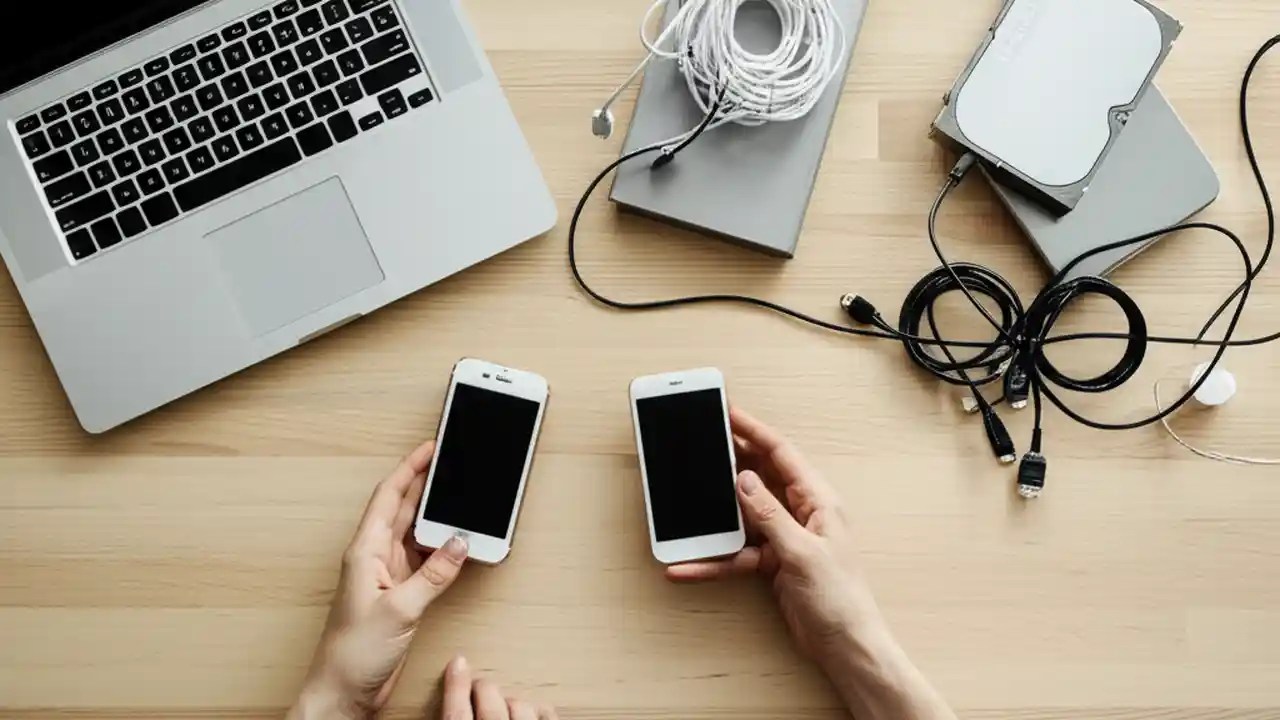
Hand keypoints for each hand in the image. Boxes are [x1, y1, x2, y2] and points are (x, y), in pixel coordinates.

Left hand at [289, 441, 469, 719]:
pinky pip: (425, 561)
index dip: (409, 469)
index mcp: (365, 552)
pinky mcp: (400, 595)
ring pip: (416, 534)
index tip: (431, 448)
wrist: (343, 693)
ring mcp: (388, 576)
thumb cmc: (351, 654)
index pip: (389, 496)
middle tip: (453, 465)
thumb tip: (459, 542)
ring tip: (462, 499)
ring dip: (437, 518)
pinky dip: (443, 550)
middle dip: (427, 485)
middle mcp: (374, 558)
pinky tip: (458, 545)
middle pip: (404, 509)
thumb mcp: (399, 609)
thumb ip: (434, 575)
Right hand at [439, 656, 558, 719]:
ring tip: (506, 704)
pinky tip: (535, 710)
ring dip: (512, 702)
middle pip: (490, 700)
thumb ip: (454, 716)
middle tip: (481, 685)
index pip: (457, 712)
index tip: (458, 663)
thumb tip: (447, 702)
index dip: (456, 685)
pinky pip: (549, 716)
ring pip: (520, 705)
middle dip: (485, 688)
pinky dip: (541, 710)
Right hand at [667, 408, 955, 718]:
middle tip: (699, 443)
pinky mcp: (773, 562)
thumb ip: (769, 514)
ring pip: (743, 515)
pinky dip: (714, 559)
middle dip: (729, 460)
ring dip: (716, 512)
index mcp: (818, 501)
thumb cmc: (840, 598)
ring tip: (687, 495)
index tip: (727, 413)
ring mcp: (785, 537)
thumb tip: (742, 479)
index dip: (753, 431)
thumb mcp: (801, 551)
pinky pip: (737, 553)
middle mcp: (802, 513)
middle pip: (759, 477)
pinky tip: (688, 565)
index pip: (781, 454)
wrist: (846, 646)